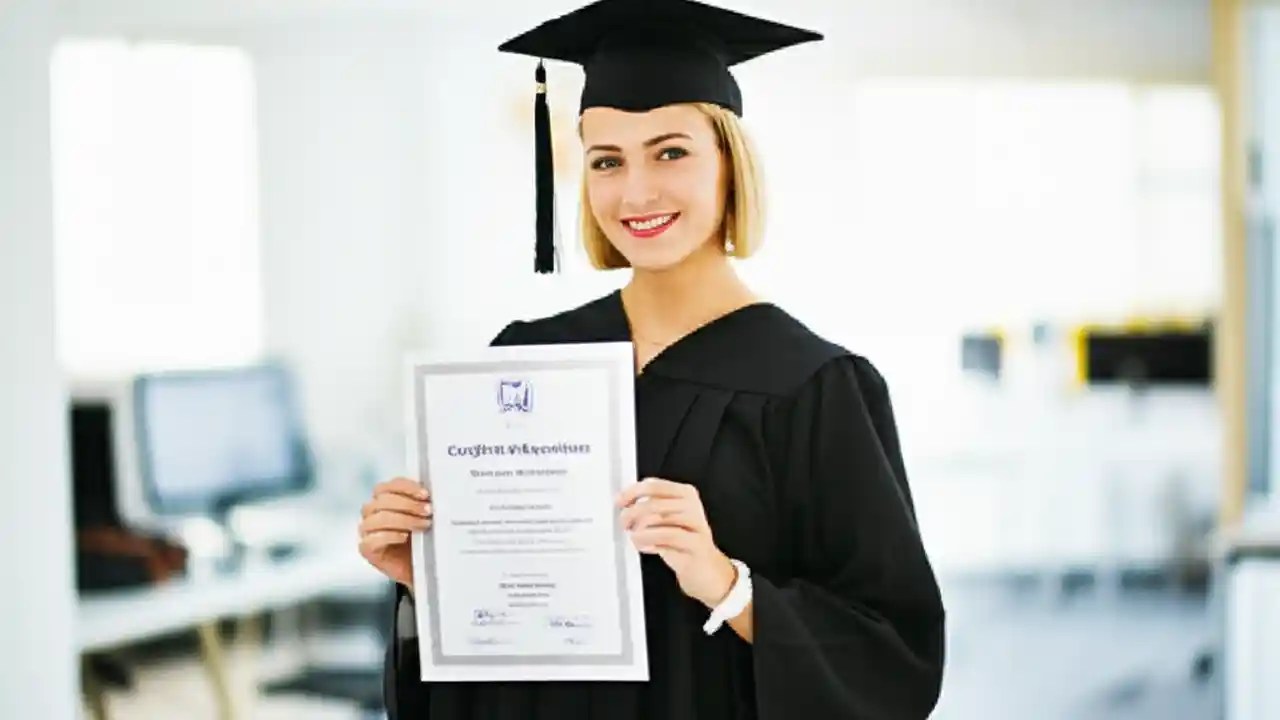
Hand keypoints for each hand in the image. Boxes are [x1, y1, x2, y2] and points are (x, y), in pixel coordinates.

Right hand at [357, 477, 432, 591]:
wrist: (420, 567)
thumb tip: (432, 494)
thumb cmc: (421, 539)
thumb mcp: (424, 517)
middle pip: (382, 500)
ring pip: (377, 518)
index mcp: (383, 499)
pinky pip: (371, 539)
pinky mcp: (366, 549)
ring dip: (403, 519)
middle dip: (408, 504)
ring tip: (422, 525)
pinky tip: (404, 537)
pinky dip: (389, 536)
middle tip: (428, 511)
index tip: (425, 494)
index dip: (406, 487)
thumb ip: (422, 503)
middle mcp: (372, 512)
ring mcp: (367, 530)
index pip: (389, 486)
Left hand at [616, 477, 736, 608]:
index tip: (620, 501)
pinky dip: (650, 541)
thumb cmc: (683, 543)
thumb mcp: (667, 519)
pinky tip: (646, 546)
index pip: (654, 485)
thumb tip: (624, 502)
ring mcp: (696, 524)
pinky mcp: (696, 543)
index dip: (632, 493)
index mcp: (685, 493)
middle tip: (625, 523)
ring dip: (639, 531)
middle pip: (652, 503)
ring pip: (657, 519)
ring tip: (636, 537)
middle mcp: (692, 506)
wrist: (706, 569)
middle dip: (631, 514)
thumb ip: (650, 507)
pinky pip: (666, 536)